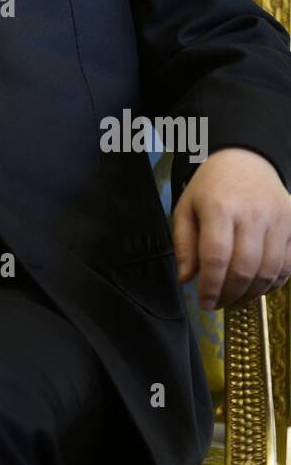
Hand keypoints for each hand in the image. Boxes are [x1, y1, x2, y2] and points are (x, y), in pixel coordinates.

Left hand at [173, 147, 290, 311]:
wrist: (245, 160)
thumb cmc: (211, 187)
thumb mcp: (186, 208)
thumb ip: (184, 244)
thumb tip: (187, 279)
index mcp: (219, 207)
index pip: (216, 256)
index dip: (211, 286)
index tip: (204, 303)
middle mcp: (252, 213)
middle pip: (245, 268)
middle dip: (230, 294)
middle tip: (219, 304)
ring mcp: (278, 219)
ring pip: (269, 271)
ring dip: (252, 294)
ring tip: (236, 299)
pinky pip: (288, 265)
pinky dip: (274, 283)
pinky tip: (257, 287)